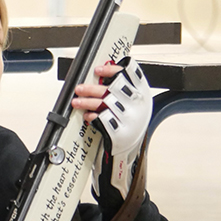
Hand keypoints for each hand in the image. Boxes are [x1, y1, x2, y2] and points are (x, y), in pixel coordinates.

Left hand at [77, 57, 152, 202]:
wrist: (131, 152)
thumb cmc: (125, 123)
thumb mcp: (129, 103)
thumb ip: (118, 88)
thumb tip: (98, 73)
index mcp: (143, 93)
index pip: (132, 74)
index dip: (114, 69)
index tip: (98, 69)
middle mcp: (140, 105)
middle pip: (115, 89)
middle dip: (95, 87)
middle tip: (80, 88)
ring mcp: (132, 120)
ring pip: (107, 104)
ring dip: (88, 102)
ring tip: (76, 101)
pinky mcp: (121, 134)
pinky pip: (103, 121)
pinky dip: (92, 117)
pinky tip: (87, 116)